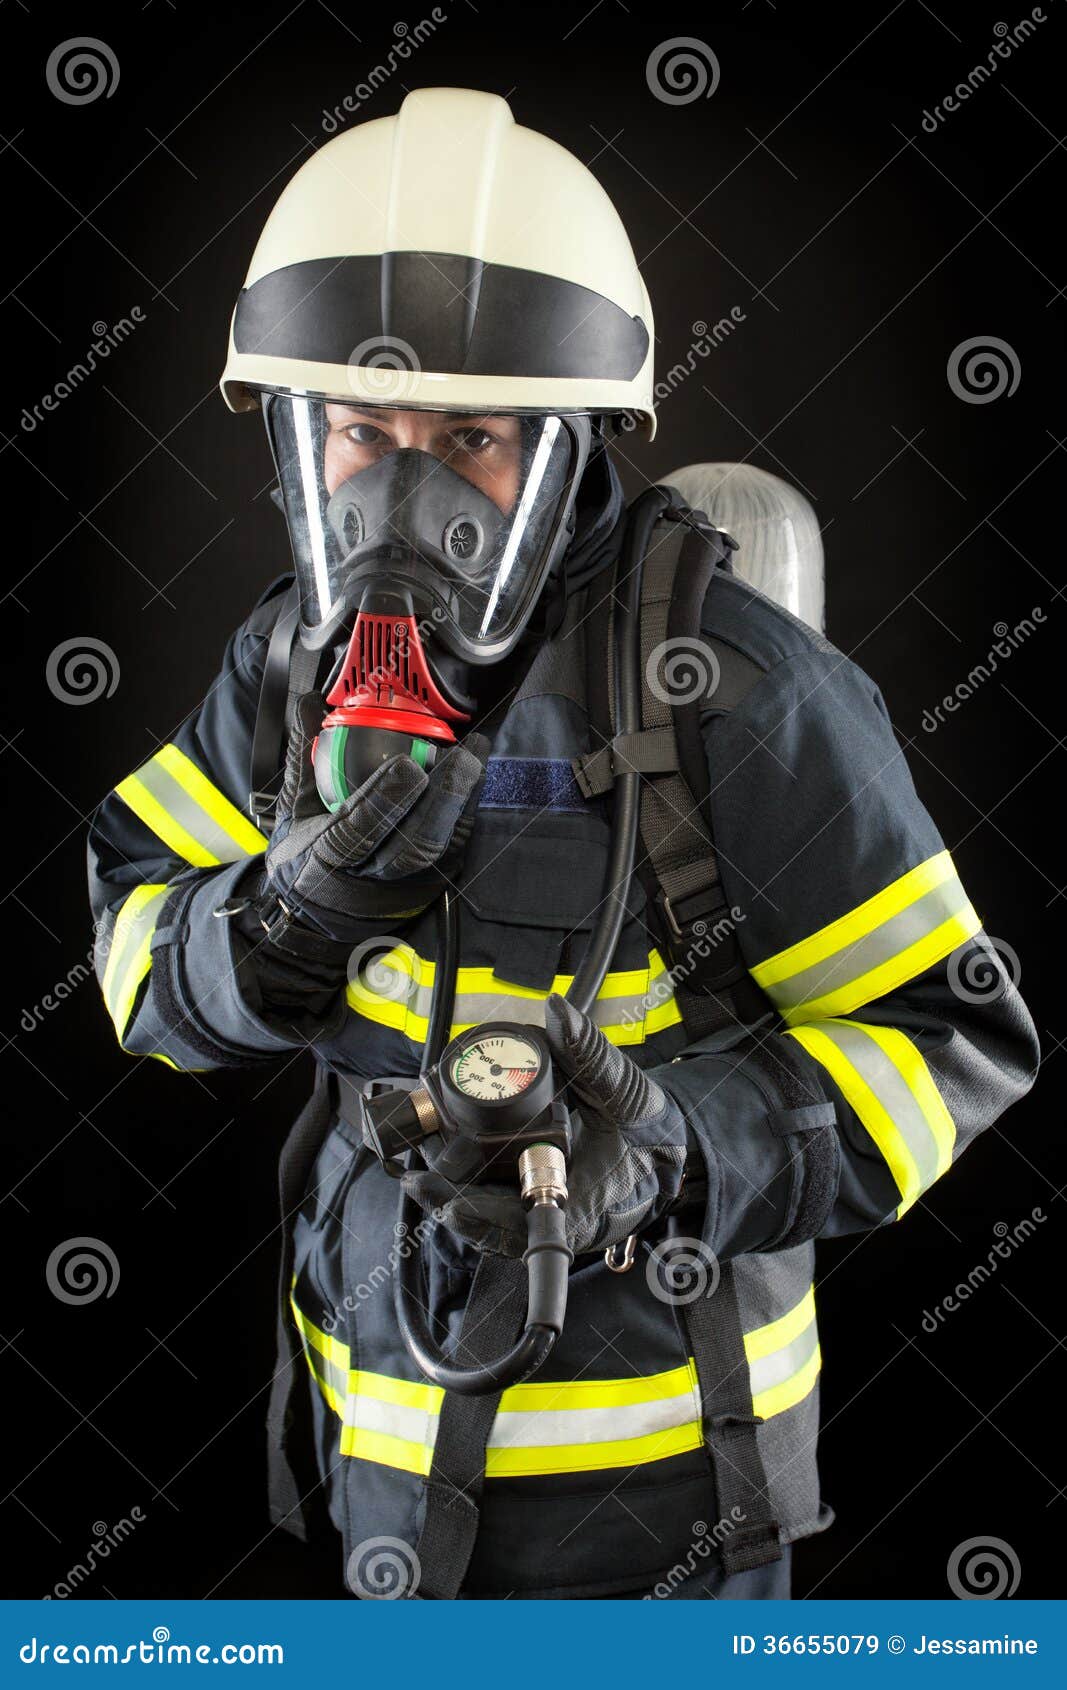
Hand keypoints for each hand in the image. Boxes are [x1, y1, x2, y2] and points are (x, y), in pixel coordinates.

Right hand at [262, 692, 487, 945]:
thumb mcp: (292, 812)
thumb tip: (307, 703)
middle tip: (463, 757)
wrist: (315, 921)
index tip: (407, 764)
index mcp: (323, 861)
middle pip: (412, 846)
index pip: (356, 832)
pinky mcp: (427, 889)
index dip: (384, 800)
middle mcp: (366, 882)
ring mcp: (401, 890)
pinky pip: (452, 851)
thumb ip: (304, 758)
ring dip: (460, 803)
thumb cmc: (303, 857)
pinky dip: (465, 814)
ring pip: (438, 850)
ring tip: (475, 758)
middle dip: (442, 801)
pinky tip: (477, 780)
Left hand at [402, 993, 690, 1256]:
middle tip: (413, 1169)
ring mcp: (542, 1211)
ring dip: (451, 1188)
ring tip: (420, 1156)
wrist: (663, 1150)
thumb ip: (589, 1048)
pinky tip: (443, 1154)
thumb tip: (556, 1008)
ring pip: (484, 1211)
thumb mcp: (622, 1087)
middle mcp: (556, 1216)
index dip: (472, 1214)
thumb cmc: (647, 1130)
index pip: (513, 1224)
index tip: (439, 1195)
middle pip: (486, 1219)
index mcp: (579, 1204)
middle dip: (447, 1194)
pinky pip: (492, 1199)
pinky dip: (467, 1181)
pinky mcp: (533, 1198)